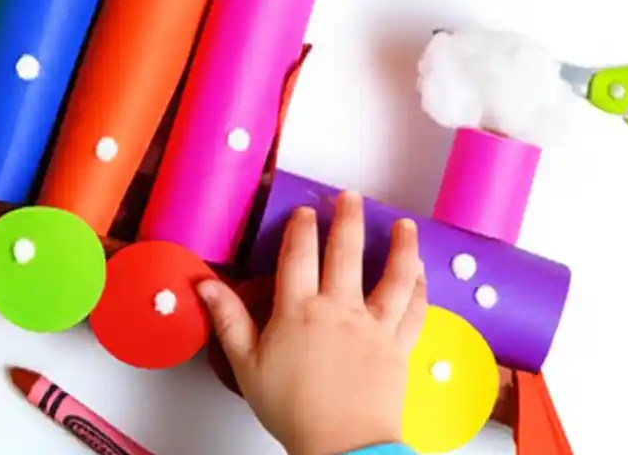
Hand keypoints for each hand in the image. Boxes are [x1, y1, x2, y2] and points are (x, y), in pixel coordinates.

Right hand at [197, 192, 426, 454]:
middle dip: (348, 219)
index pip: (298, 255)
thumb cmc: (293, 410)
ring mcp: (373, 327)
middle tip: (350, 197)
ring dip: (400, 246)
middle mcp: (339, 310)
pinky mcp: (398, 347)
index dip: (302, 228)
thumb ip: (228, 319)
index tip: (305, 212)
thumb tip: (205, 286)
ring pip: (393, 276)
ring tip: (404, 225)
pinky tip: (421, 275)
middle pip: (346, 252)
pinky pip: (414, 311)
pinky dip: (421, 290)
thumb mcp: (246, 365)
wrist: (341, 446)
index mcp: (299, 311)